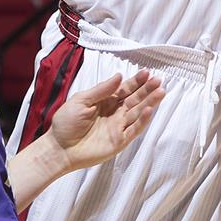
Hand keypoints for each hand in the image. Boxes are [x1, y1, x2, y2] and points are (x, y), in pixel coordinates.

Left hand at [46, 71, 163, 172]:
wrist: (59, 148)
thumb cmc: (66, 123)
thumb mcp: (81, 100)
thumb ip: (101, 90)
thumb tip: (119, 76)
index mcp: (106, 101)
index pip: (125, 89)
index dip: (136, 81)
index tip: (147, 72)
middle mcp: (115, 113)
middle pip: (135, 99)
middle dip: (147, 90)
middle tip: (159, 80)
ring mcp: (118, 127)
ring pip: (137, 113)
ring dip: (149, 102)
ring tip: (160, 92)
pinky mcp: (119, 141)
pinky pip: (133, 130)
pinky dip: (142, 121)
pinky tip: (149, 110)